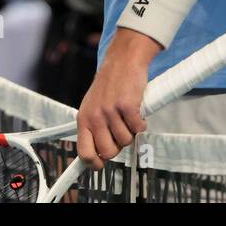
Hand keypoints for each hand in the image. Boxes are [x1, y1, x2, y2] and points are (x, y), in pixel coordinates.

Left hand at [75, 29, 158, 169]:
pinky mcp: (127, 105)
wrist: (123, 60)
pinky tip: (137, 111)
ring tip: (128, 116)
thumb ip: (94, 129)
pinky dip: (141, 122)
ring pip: (126, 141)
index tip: (100, 164)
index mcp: (84, 119)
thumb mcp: (93, 107)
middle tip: (121, 131)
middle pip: (108, 152)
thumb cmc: (110, 85)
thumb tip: (99, 156)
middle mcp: (95, 116)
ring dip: (131, 131)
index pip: (84, 152)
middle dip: (118, 146)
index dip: (94, 163)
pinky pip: (138, 128)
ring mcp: (110, 111)